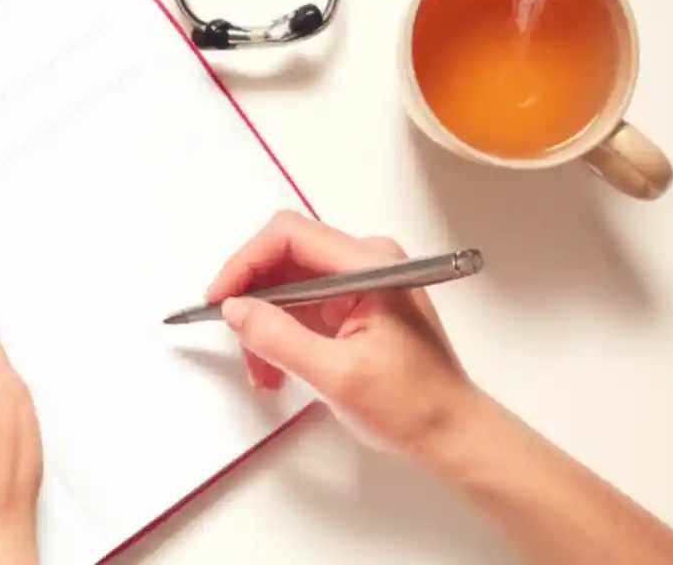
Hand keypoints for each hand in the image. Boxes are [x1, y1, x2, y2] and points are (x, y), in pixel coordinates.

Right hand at [208, 211, 482, 460]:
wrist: (453, 435)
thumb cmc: (411, 407)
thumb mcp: (336, 376)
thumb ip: (279, 337)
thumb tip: (234, 309)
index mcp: (371, 266)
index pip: (289, 236)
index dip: (245, 263)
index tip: (219, 299)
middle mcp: (367, 262)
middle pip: (284, 257)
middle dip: (254, 300)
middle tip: (237, 342)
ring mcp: (362, 282)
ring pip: (288, 284)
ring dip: (266, 323)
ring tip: (263, 371)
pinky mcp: (356, 304)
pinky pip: (303, 304)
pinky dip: (282, 333)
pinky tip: (278, 368)